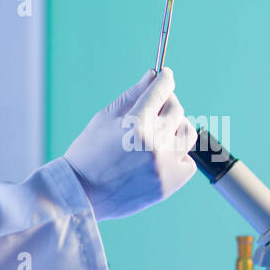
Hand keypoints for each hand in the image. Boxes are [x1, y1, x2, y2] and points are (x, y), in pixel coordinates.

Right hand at [63, 67, 197, 220]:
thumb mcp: (104, 118)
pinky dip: (178, 155)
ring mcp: (165, 165)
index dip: (165, 79)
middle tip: (156, 108)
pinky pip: (188, 161)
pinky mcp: (170, 183)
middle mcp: (154, 143)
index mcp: (135, 124)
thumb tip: (153, 76)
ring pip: (187, 133)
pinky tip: (161, 157)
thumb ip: (132, 96)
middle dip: (167, 103)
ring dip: (176, 128)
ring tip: (160, 134)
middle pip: (177, 109)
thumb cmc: (89, 153)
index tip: (166, 76)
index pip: (161, 91)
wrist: (82, 194)